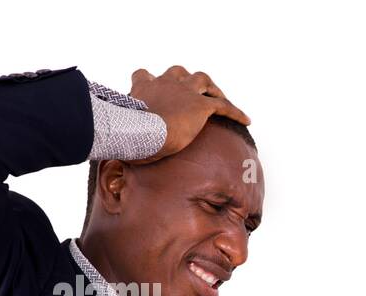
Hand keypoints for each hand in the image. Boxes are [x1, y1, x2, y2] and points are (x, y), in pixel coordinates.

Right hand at [128, 66, 250, 162]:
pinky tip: (246, 120)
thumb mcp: (121, 129)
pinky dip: (235, 112)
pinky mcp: (201, 105)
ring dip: (211, 88)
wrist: (139, 131)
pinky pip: (223, 106)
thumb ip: (123, 132)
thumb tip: (119, 154)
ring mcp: (184, 92)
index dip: (151, 82)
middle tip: (194, 92)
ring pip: (202, 80)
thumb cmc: (124, 135)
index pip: (143, 76)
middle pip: (177, 72)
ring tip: (219, 98)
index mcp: (142, 88)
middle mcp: (163, 83)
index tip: (155, 88)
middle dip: (186, 79)